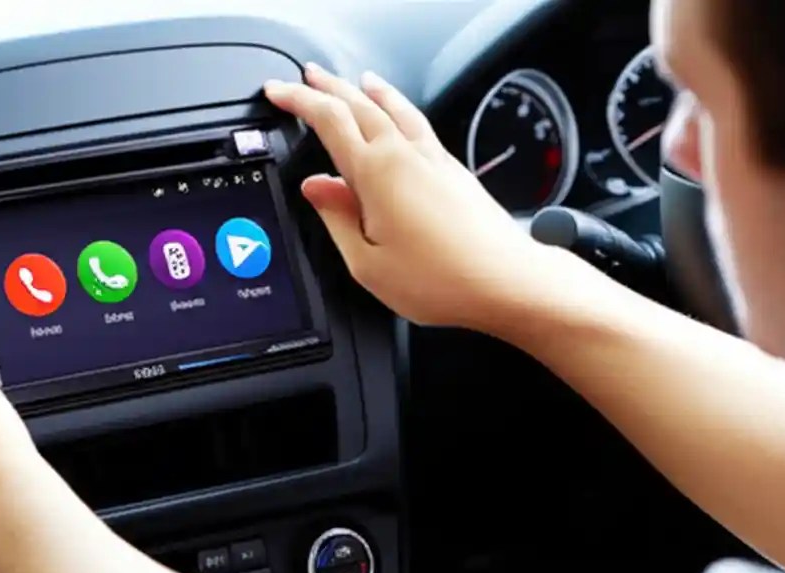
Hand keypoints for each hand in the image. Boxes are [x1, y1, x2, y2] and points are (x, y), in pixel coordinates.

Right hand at [264, 63, 569, 330]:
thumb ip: (336, 219)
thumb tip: (314, 188)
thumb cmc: (442, 281)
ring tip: (354, 80)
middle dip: (326, 87)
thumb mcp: (367, 264)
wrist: (506, 280)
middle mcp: (405, 156)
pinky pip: (417, 121)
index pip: (328, 119)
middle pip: (359, 104)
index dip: (298, 100)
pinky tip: (400, 113)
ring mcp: (433, 158)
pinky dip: (398, 106)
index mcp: (376, 174)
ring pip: (393, 107)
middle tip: (304, 79)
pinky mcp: (454, 168)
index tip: (278, 92)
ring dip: (367, 90)